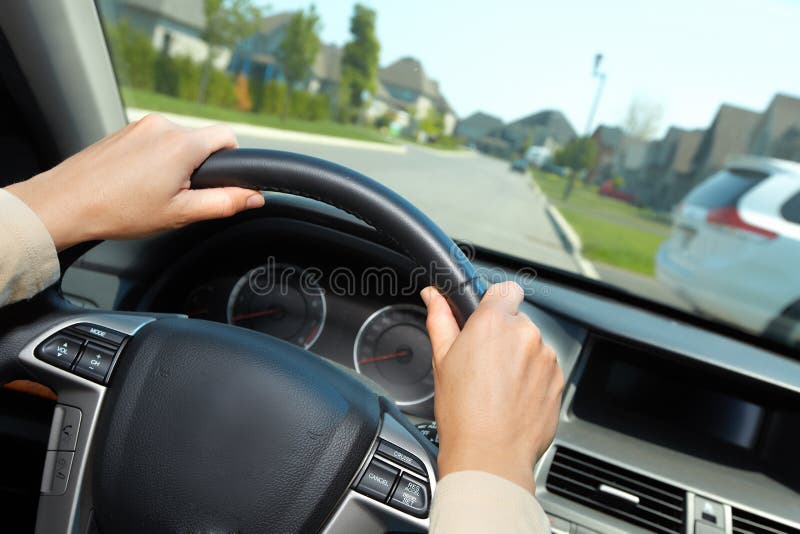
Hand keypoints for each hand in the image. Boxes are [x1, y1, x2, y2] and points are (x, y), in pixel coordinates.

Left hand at [6, 114, 263, 250]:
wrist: (66, 203)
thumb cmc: (118, 210)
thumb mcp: (181, 213)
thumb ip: (224, 202)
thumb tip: (254, 197)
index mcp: (182, 144)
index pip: (228, 138)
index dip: (232, 161)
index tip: (221, 183)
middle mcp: (163, 126)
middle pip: (202, 141)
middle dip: (199, 167)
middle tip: (179, 196)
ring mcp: (140, 126)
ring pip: (177, 142)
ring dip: (176, 164)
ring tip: (153, 192)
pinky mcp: (124, 131)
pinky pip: (154, 141)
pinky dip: (154, 160)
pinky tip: (136, 184)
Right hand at [421, 281, 563, 493]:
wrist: (490, 454)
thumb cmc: (462, 412)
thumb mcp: (442, 360)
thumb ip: (440, 319)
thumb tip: (433, 296)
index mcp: (492, 322)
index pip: (504, 290)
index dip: (495, 303)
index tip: (487, 319)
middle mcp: (524, 333)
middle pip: (517, 321)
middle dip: (503, 337)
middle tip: (483, 365)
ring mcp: (545, 356)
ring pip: (532, 346)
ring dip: (519, 358)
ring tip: (498, 387)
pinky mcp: (558, 379)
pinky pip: (544, 368)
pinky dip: (532, 378)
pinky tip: (512, 398)